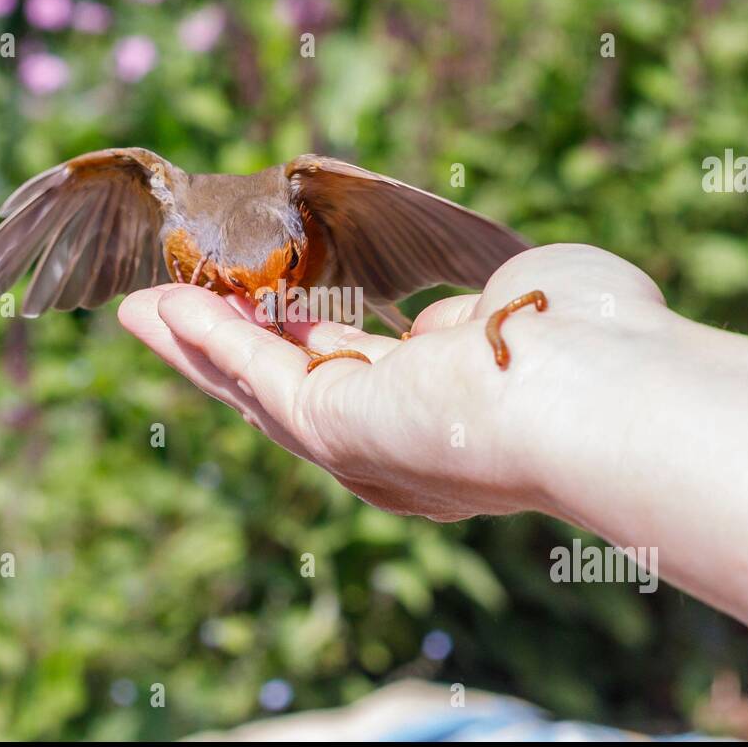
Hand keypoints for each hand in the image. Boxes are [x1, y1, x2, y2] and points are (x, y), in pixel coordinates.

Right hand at [118, 244, 667, 520]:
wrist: (606, 392)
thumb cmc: (596, 340)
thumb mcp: (525, 303)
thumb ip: (475, 313)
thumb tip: (443, 324)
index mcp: (445, 413)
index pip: (362, 371)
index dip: (308, 336)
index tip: (277, 302)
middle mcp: (396, 443)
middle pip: (289, 389)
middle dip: (227, 348)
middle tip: (172, 311)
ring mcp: (364, 444)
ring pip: (257, 389)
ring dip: (197, 344)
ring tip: (141, 309)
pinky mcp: (335, 431)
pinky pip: (257, 375)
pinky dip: (210, 339)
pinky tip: (168, 306)